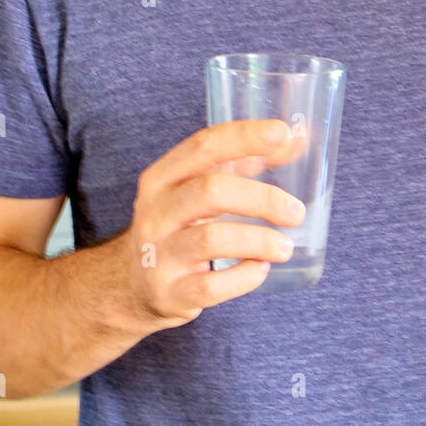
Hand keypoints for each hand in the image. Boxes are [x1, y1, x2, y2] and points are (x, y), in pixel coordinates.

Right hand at [123, 119, 306, 329]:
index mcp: (162, 177)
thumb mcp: (198, 188)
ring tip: (285, 247)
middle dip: (262, 199)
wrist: (130, 285)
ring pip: (212, 239)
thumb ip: (243, 162)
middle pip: (210, 191)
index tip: (281, 133)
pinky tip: (260, 269)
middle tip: (295, 212)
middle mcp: (155, 212)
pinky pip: (211, 286)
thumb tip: (294, 140)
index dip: (244, 136)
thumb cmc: (177, 225)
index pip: (203, 145)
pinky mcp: (169, 292)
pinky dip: (244, 277)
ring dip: (258, 241)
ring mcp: (159, 254)